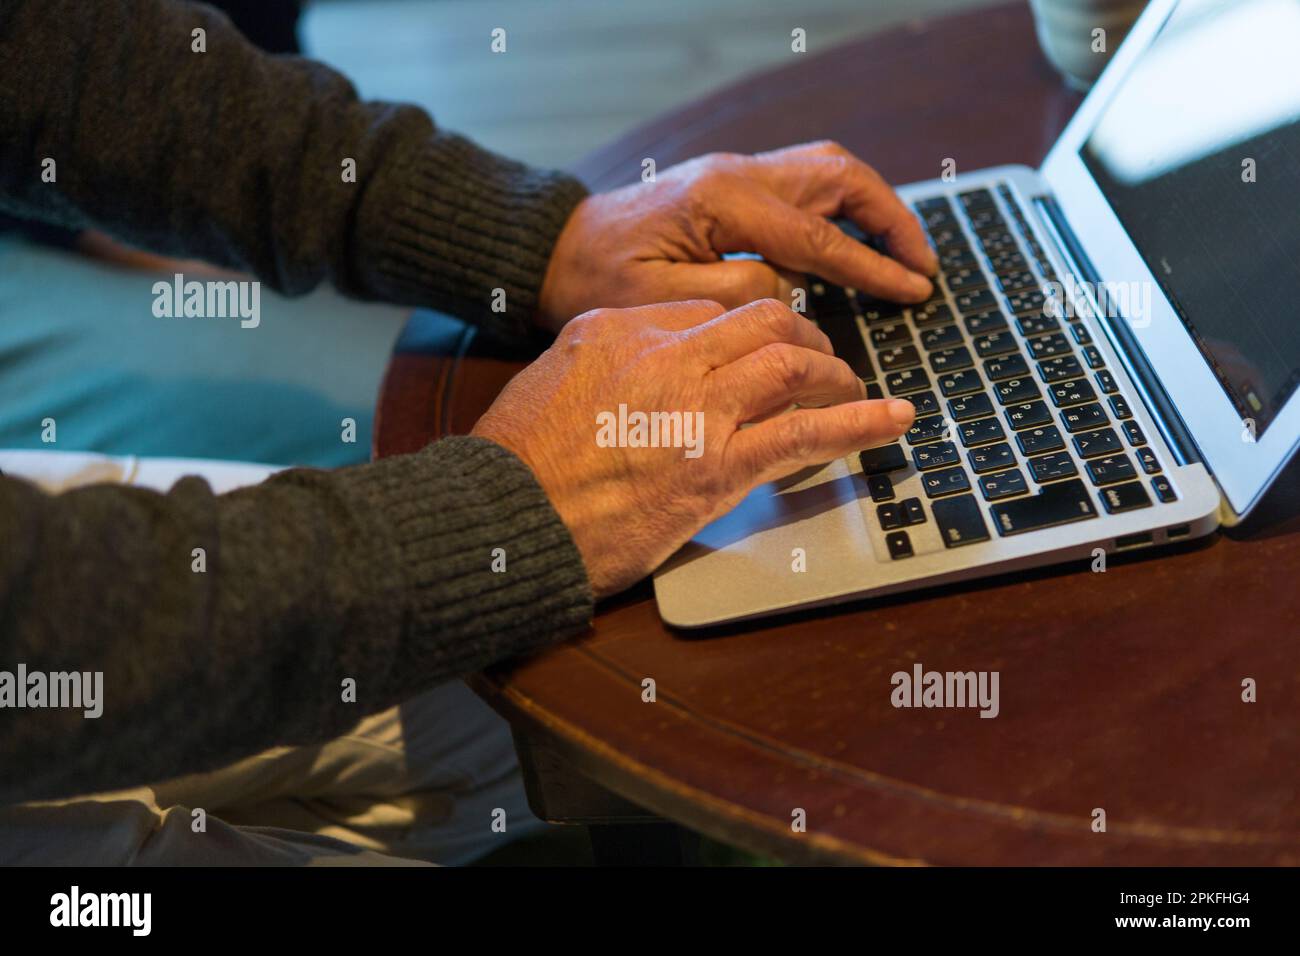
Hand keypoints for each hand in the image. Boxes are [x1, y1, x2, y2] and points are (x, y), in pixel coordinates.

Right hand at [472, 298, 916, 597]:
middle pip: (764, 320)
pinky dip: (859, 423)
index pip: (710, 312)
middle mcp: (666, 355)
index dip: (751, 329)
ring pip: (793, 362)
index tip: (766, 347)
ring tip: (855, 387)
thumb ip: (607, 355)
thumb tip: (651, 357)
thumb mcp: (552, 377)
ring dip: (834, 371)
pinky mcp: (717, 468)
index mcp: (621, 326)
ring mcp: (697, 409)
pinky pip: (804, 433)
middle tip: (821, 357)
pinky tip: (895, 419)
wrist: (506, 518)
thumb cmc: (517, 461)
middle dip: (805, 334)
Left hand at [537, 140, 938, 333]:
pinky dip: (840, 211)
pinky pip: (802, 187)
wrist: (555, 249)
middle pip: (838, 176)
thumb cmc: (595, 279)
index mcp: (723, 200)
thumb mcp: (659, 302)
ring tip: (900, 254)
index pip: (818, 236)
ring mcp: (733, 174)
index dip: (873, 268)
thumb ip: (734, 294)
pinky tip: (851, 246)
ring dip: (871, 208)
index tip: (914, 290)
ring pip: (826, 171)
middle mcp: (735, 174)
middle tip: (922, 265)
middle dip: (890, 218)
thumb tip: (792, 291)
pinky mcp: (728, 187)